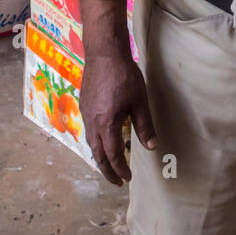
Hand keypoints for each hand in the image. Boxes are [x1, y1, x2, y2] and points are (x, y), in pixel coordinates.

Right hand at [79, 50, 156, 185]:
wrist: (103, 53)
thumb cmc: (124, 75)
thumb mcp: (139, 101)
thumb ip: (144, 126)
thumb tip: (152, 147)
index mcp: (107, 124)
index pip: (113, 155)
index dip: (120, 169)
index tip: (128, 178)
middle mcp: (92, 122)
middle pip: (98, 154)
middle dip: (107, 171)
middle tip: (117, 182)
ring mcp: (86, 113)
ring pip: (91, 143)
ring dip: (100, 157)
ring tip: (110, 165)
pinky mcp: (84, 104)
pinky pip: (88, 131)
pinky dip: (96, 142)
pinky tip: (103, 139)